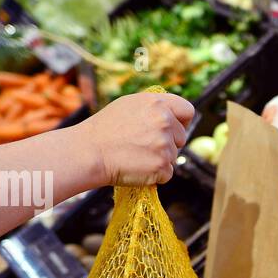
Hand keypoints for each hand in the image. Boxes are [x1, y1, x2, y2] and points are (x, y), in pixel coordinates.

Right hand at [74, 92, 194, 186]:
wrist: (90, 152)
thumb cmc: (105, 129)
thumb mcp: (129, 105)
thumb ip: (154, 108)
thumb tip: (172, 115)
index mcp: (157, 103)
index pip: (187, 110)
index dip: (182, 121)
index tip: (174, 128)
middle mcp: (164, 122)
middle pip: (182, 137)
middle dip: (169, 142)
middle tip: (144, 145)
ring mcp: (165, 145)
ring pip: (174, 156)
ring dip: (160, 158)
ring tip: (136, 154)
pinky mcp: (162, 166)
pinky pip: (167, 173)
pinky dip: (155, 174)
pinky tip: (137, 166)